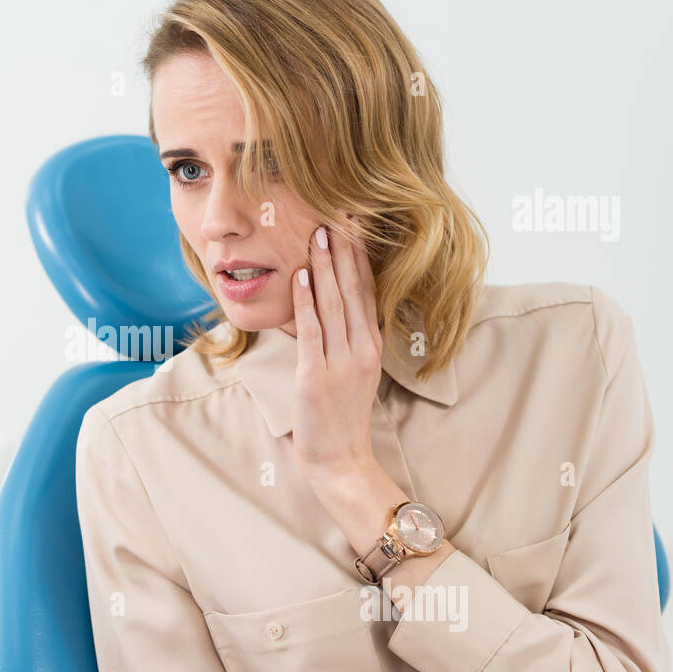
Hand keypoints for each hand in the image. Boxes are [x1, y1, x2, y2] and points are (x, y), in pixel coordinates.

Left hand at [291, 216, 383, 485]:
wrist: (340, 458)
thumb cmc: (341, 414)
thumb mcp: (354, 370)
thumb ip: (349, 337)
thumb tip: (334, 302)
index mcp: (371, 345)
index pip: (368, 290)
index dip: (361, 255)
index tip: (356, 224)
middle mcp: (360, 350)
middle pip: (353, 290)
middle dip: (345, 250)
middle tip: (339, 213)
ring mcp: (339, 363)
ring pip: (333, 305)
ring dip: (325, 266)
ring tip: (318, 233)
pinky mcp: (315, 377)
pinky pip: (311, 332)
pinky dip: (306, 302)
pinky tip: (301, 276)